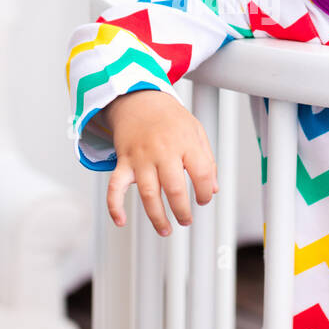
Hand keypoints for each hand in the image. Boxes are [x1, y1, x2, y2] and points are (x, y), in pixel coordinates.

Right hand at [101, 90, 218, 235]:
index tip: (204, 198)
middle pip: (174, 188)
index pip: (202, 173)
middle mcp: (162, 151)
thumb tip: (213, 188)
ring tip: (165, 229)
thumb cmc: (169, 118)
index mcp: (184, 143)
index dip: (206, 191)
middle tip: (186, 220)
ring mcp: (141, 158)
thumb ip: (207, 160)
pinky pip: (115, 186)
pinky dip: (115, 205)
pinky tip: (120, 220)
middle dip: (182, 210)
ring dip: (157, 216)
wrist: (138, 100)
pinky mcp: (124, 162)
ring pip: (148, 193)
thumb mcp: (196, 131)